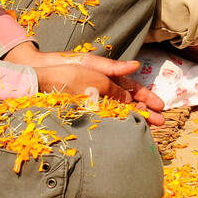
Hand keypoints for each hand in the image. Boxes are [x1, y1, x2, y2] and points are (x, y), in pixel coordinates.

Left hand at [31, 53, 164, 125]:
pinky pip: (104, 121)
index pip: (133, 89)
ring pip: (119, 114)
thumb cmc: (64, 66)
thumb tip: (136, 65)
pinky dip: (116, 127)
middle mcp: (104, 92)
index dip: (147, 97)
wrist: (38, 77)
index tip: (159, 106)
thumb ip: (113, 68)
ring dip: (135, 121)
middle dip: (146, 112)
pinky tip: (124, 133)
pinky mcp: (84, 114)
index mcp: (108, 78)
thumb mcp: (91, 64)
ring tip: (148, 130)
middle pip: (130, 103)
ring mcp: (94, 104)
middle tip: (160, 122)